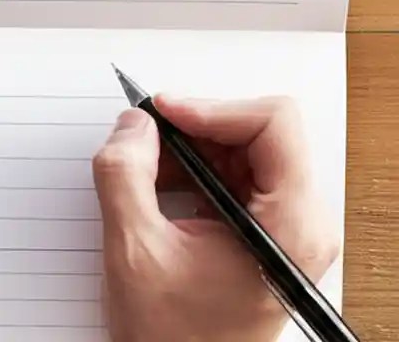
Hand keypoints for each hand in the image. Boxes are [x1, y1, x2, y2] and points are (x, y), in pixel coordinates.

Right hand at [92, 95, 339, 341]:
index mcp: (290, 227)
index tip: (165, 113)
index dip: (212, 108)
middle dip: (195, 128)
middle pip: (259, 133)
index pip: (274, 124)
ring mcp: (285, 227)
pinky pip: (234, 175)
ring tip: (145, 168)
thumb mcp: (134, 250)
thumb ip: (125, 175)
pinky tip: (158, 186)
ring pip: (243, 149)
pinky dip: (193, 169)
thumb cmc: (172, 337)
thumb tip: (132, 126)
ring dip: (189, 148)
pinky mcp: (264, 231)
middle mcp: (301, 223)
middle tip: (145, 136)